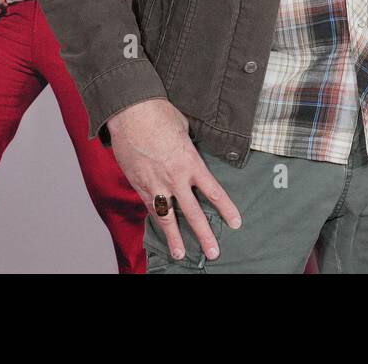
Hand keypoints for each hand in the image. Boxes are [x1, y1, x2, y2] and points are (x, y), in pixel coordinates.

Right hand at [107, 97, 242, 261]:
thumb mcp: (185, 129)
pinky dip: (156, 219)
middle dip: (204, 234)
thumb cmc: (160, 115)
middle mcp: (175, 178)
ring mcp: (156, 184)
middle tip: (213, 252)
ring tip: (180, 254)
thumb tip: (191, 151)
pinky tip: (161, 231)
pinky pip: (150, 207)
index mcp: (191, 163)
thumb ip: (189, 147)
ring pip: (167, 217)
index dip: (226, 209)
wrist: (132, 113)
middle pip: (193, 213)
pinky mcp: (139, 184)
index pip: (213, 192)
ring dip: (175, 237)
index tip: (235, 223)